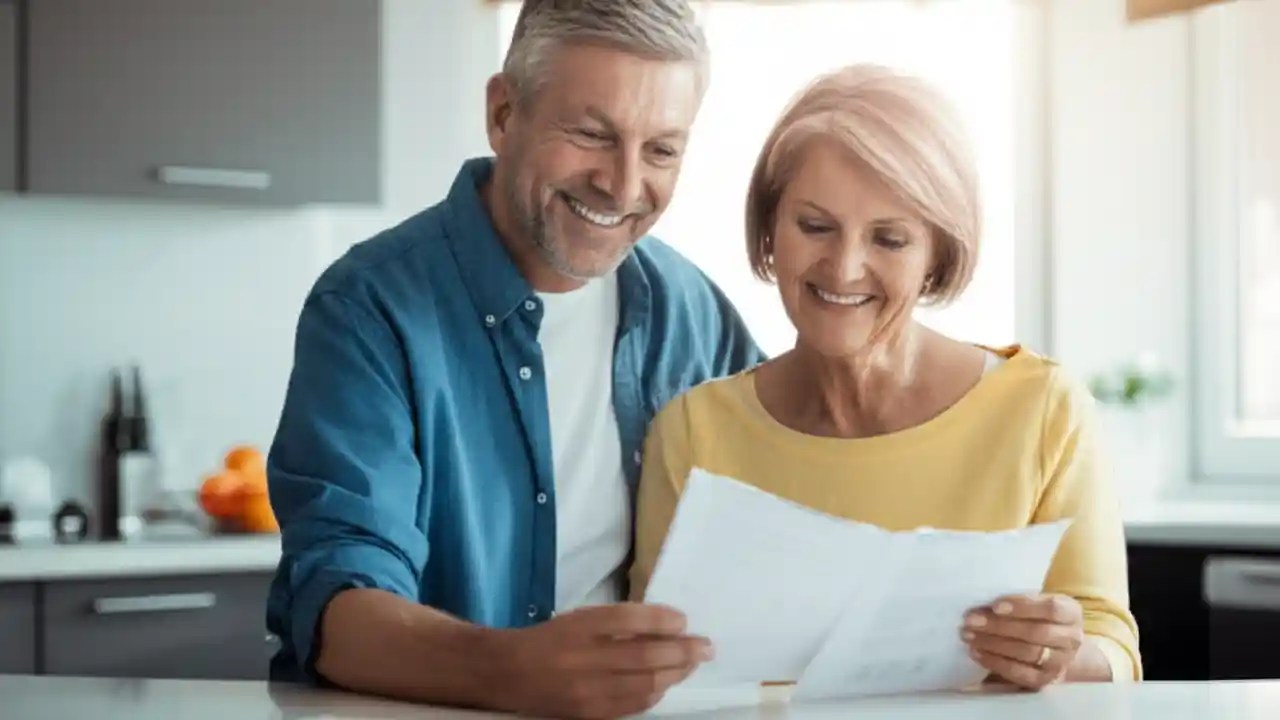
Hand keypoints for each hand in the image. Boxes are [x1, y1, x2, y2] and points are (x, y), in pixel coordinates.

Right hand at [499, 603, 713, 718]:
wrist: (508, 673)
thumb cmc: (550, 639)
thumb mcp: (579, 619)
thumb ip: (616, 621)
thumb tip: (665, 624)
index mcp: (580, 626)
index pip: (627, 619)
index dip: (660, 618)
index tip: (684, 619)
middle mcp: (584, 657)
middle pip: (644, 655)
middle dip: (682, 651)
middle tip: (706, 646)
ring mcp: (588, 690)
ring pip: (644, 683)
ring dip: (675, 674)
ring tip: (691, 664)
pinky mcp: (589, 714)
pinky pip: (632, 705)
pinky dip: (655, 693)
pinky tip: (665, 683)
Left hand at [960, 593, 1084, 690]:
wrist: (1058, 647)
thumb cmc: (1039, 617)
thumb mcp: (1038, 602)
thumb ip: (1018, 601)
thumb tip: (981, 604)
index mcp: (1071, 613)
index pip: (1051, 608)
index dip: (1023, 606)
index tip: (995, 605)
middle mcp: (1071, 639)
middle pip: (1035, 632)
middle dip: (999, 626)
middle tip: (970, 620)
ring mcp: (1060, 663)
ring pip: (1027, 653)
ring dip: (993, 644)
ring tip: (968, 635)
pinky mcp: (1045, 680)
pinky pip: (1020, 673)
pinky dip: (996, 663)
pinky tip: (976, 652)